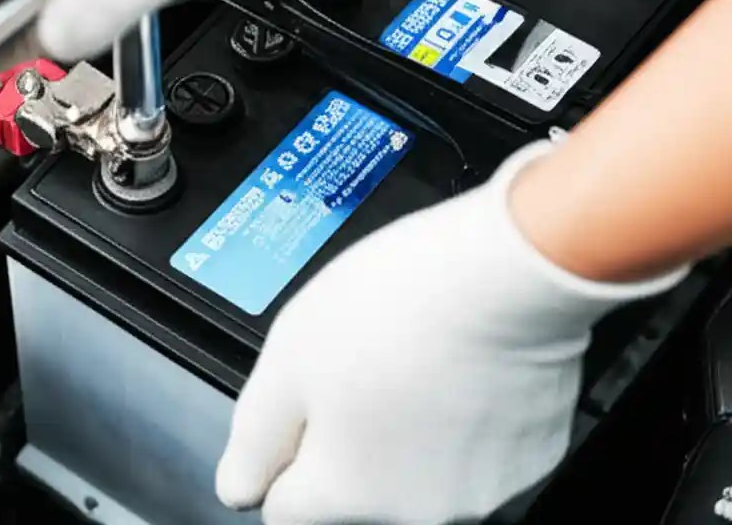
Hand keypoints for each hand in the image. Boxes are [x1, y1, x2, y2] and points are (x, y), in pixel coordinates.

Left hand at [215, 143, 685, 524]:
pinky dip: (463, 428)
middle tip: (358, 371)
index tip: (298, 414)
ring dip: (405, 438)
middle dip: (347, 445)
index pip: (286, 510)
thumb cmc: (398, 302)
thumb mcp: (286, 357)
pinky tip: (457, 374)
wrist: (508, 269)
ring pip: (417, 477)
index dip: (283, 455)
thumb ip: (255, 436)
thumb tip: (238, 486)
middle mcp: (415, 513)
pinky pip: (476, 459)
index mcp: (345, 491)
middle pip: (358, 495)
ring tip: (411, 364)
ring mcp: (481, 495)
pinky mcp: (531, 466)